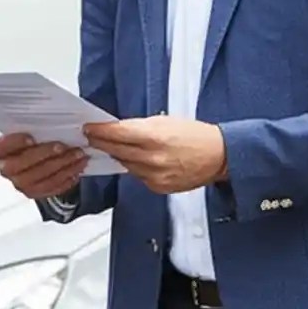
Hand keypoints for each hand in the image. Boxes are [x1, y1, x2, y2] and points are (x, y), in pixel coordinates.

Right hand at [0, 132, 88, 198]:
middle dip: (46, 154)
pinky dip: (67, 177)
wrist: (37, 162)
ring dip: (63, 165)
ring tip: (78, 155)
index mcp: (2, 150)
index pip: (2, 146)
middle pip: (24, 163)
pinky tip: (77, 168)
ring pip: (41, 176)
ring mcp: (21, 184)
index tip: (32, 137)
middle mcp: (8, 169)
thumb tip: (53, 117)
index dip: (16, 143)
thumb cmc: (35, 142)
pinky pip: (52, 187)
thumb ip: (36, 126)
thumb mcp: (33, 130)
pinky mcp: (34, 193)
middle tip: (64, 146)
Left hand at [84, 116, 226, 194]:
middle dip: (101, 142)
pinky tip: (140, 160)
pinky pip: (138, 176)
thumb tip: (119, 130)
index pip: (116, 134)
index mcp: (153, 136)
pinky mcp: (158, 187)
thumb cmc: (196, 135)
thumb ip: (140, 127)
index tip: (89, 128)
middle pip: (115, 150)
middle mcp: (152, 157)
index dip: (99, 131)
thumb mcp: (165, 122)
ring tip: (115, 146)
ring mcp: (154, 175)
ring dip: (119, 155)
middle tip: (91, 137)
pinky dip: (136, 167)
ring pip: (125, 164)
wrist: (218, 156)